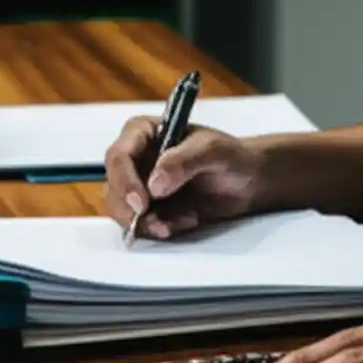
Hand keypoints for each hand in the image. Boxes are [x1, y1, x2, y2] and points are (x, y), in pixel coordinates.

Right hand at [103, 116, 268, 238]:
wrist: (249, 181)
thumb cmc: (232, 157)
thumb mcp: (214, 151)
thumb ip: (184, 161)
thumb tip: (154, 184)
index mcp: (143, 133)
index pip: (118, 156)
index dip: (124, 181)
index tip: (142, 203)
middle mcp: (135, 158)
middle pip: (113, 186)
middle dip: (131, 210)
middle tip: (159, 225)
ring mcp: (139, 185)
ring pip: (121, 209)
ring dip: (147, 223)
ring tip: (185, 220)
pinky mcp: (150, 208)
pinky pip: (141, 224)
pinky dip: (160, 229)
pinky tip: (188, 221)